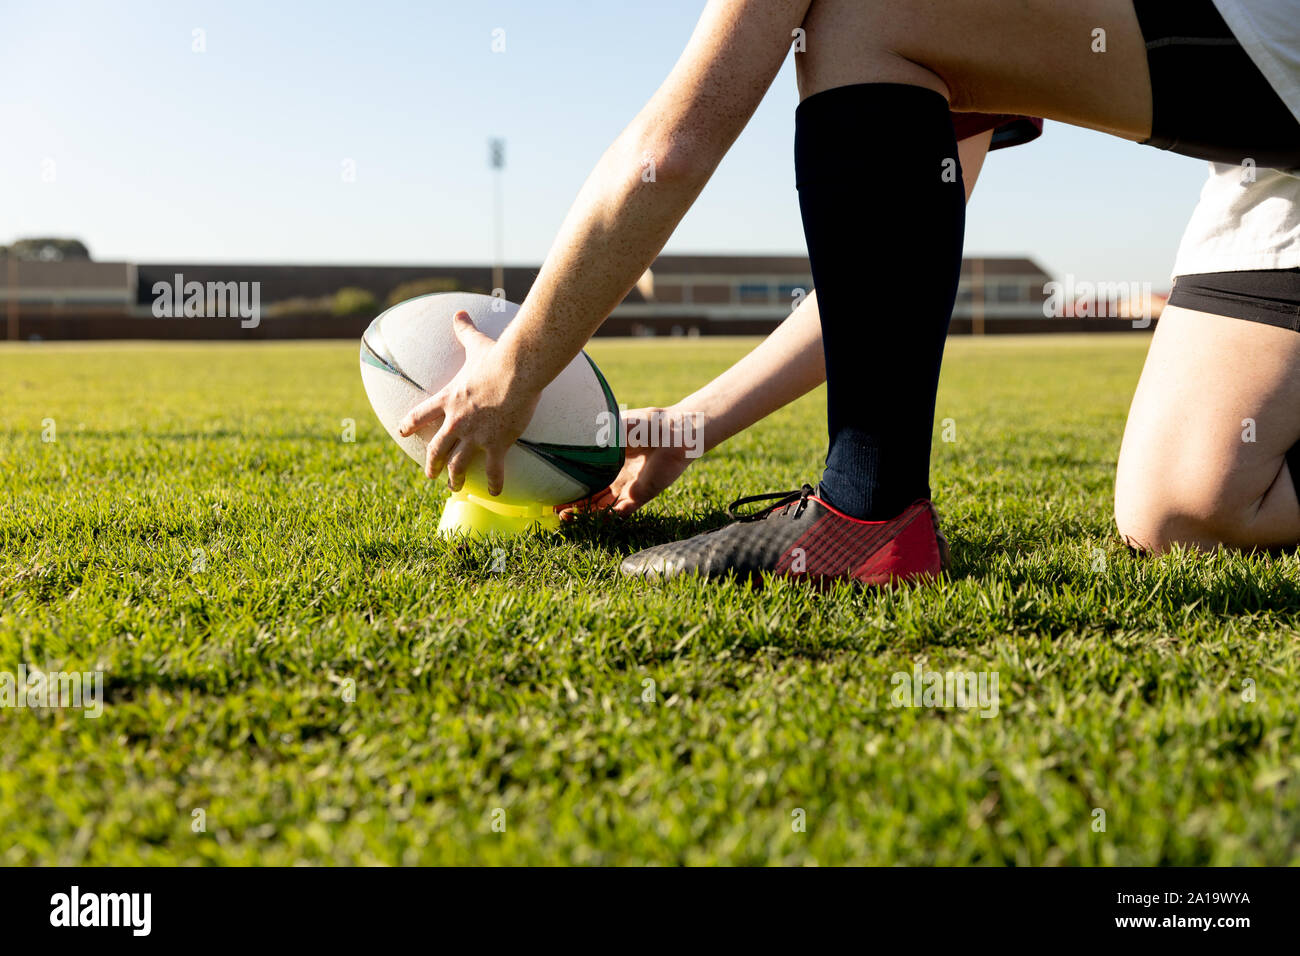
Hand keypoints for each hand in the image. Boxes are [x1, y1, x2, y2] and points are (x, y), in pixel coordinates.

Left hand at [397, 310, 541, 495]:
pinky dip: (495, 483)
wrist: (516, 371)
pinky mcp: (497, 444)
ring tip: (454, 488)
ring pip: (458, 464)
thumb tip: (459, 312)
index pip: (421, 414)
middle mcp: (457, 422)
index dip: (410, 423)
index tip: (402, 430)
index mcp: (448, 399)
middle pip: (437, 448)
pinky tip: (496, 494)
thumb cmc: (496, 357)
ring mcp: (475, 436)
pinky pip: (494, 470)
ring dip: (455, 478)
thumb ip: (464, 330)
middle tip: (429, 474)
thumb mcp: (475, 344)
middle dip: (431, 463)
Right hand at [559, 406, 700, 517]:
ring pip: (602, 507)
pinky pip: (620, 512)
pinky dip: (605, 518)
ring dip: (585, 514)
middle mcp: (617, 476)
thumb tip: (565, 434)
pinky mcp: (640, 496)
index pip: (586, 477)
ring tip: (565, 517)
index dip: (570, 485)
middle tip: (554, 509)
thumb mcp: (614, 426)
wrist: (673, 432)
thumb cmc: (646, 424)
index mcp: (610, 459)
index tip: (552, 490)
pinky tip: (589, 521)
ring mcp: (628, 487)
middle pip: (591, 496)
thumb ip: (594, 434)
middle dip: (573, 504)